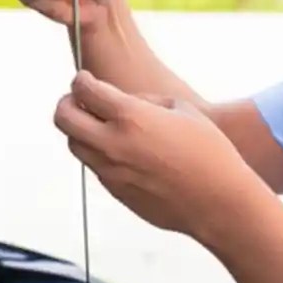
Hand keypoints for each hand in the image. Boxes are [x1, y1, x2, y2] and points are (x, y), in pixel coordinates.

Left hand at [53, 71, 265, 239]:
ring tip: (99, 126)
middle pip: (63, 118)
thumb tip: (124, 101)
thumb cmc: (210, 153)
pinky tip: (121, 151)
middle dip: (66, 103)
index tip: (84, 79)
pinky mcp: (116, 191)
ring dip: (80, 131)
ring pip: (74, 145)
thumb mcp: (183, 110)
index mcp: (131, 117)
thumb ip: (146, 100)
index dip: (81, 80)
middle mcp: (113, 144)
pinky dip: (98, 153)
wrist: (218, 202)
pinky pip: (95, 167)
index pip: (83, 90)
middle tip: (79, 100)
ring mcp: (111, 171)